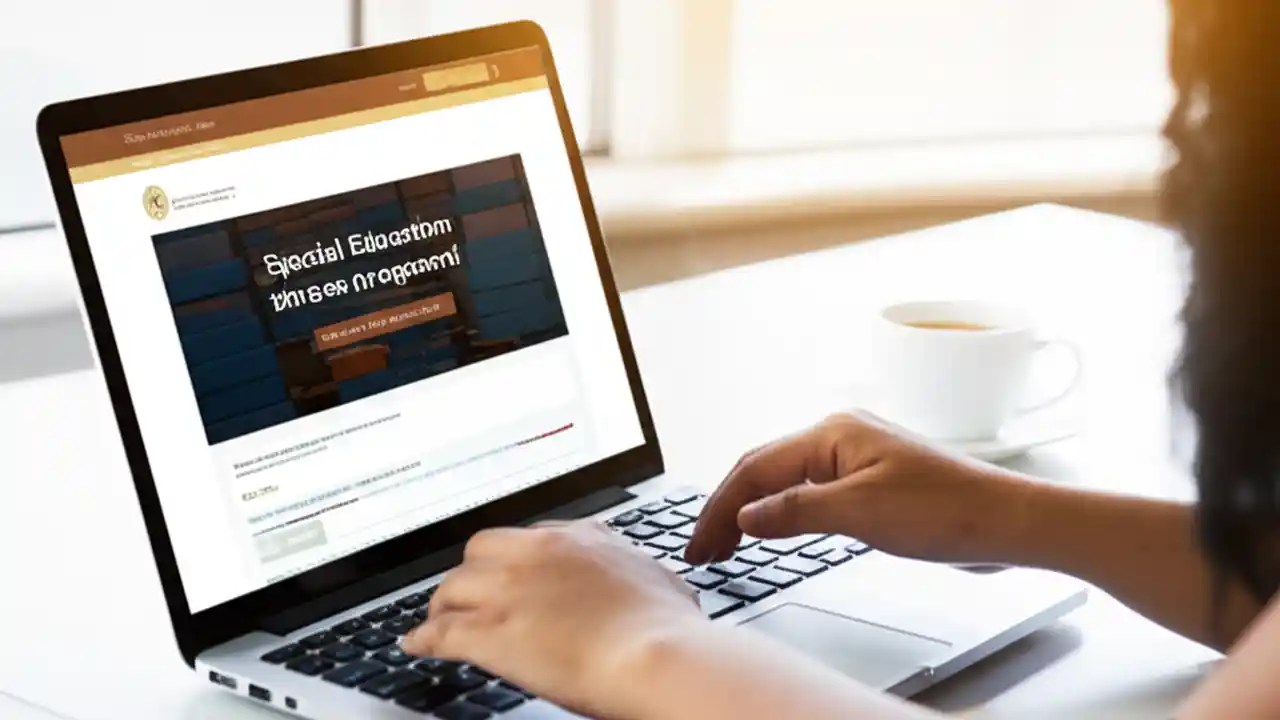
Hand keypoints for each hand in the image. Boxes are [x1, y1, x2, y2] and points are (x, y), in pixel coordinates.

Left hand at [403, 521, 703, 717]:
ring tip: (437, 618)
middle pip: (481, 552)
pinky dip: (424, 638)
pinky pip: (441, 631)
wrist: (656, 654)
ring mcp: (509, 591)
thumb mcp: (658, 580)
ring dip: (443, 604)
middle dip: (472, 573)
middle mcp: (537, 554)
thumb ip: (636, 574)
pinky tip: (417, 644)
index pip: (529, 539)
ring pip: (453, 587)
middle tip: (470, 593)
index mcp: (579, 538)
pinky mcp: (490, 633)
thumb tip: (646, 582)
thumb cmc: (668, 627)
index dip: (513, 559)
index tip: (508, 571)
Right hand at [684, 411, 1033, 564]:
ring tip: (725, 544)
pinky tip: (771, 531)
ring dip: (751, 511)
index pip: (755, 469)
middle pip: (763, 470)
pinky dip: (780, 512)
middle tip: (702, 550)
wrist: (1006, 520)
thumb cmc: (947, 510)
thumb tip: (747, 515)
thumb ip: (795, 511)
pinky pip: (808, 490)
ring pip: (783, 480)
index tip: (699, 544)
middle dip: (728, 509)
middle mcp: (839, 435)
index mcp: (832, 433)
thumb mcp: (860, 513)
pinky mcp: (869, 479)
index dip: (720, 508)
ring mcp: (854, 456)